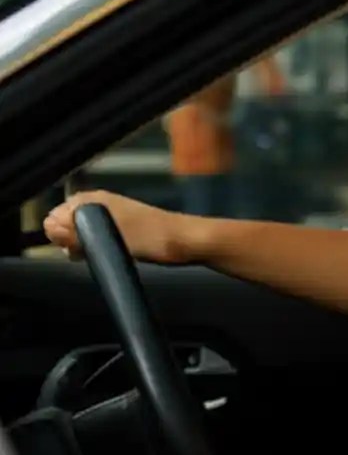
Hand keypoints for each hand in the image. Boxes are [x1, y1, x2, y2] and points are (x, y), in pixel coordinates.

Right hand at [43, 190, 196, 264]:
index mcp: (95, 200)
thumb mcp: (111, 239)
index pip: (57, 214)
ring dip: (84, 244)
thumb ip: (79, 234)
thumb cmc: (154, 238)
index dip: (58, 233)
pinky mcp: (125, 227)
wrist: (189, 242)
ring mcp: (114, 214)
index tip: (71, 247)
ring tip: (96, 254)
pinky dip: (98, 246)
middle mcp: (101, 203)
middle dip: (69, 240)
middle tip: (83, 253)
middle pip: (67, 223)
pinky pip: (99, 235)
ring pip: (83, 231)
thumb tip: (50, 227)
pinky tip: (107, 254)